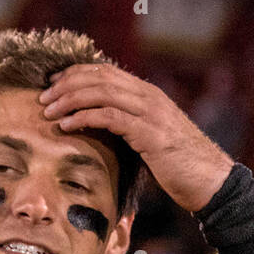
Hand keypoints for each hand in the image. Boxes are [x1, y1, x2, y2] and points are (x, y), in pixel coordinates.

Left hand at [40, 64, 232, 212]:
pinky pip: (111, 118)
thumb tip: (101, 128)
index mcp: (148, 94)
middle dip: (66, 85)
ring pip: (102, 93)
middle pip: (99, 77)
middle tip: (43, 98)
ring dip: (70, 100)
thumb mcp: (151, 138)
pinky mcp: (150, 134)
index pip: (105, 72)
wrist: (210, 181)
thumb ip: (130, 126)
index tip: (52, 84)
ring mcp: (151, 113)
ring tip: (49, 112)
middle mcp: (149, 97)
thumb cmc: (179, 165)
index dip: (75, 74)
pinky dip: (85, 118)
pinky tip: (67, 127)